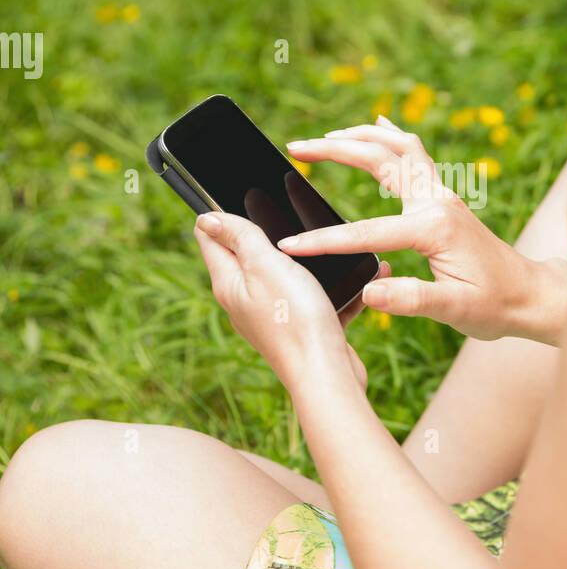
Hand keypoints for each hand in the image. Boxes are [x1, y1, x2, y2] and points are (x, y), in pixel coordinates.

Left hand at [194, 212, 379, 388]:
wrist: (327, 376)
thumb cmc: (295, 320)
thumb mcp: (264, 266)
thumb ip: (239, 238)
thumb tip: (206, 217)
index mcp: (229, 284)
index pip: (209, 239)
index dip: (218, 213)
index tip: (237, 192)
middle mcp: (245, 301)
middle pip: (248, 255)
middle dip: (266, 231)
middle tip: (286, 210)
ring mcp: (273, 316)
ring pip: (285, 275)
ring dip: (305, 259)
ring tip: (327, 241)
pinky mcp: (302, 328)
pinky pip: (316, 298)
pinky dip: (334, 287)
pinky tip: (359, 278)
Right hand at [281, 117, 566, 343]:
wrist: (530, 295)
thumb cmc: (495, 305)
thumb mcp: (454, 310)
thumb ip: (411, 299)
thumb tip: (369, 291)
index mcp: (433, 227)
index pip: (366, 231)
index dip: (324, 241)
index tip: (288, 246)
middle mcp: (437, 201)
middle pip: (379, 159)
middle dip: (334, 150)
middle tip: (296, 148)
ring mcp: (441, 194)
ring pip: (396, 147)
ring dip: (358, 136)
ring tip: (322, 138)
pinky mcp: (443, 198)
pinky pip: (413, 154)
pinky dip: (388, 137)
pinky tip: (374, 124)